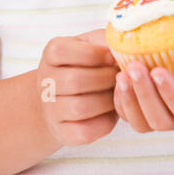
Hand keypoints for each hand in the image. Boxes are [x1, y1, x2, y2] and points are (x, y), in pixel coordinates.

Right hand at [37, 29, 119, 146]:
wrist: (67, 97)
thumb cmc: (88, 65)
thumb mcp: (93, 44)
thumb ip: (106, 41)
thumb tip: (127, 46)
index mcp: (52, 54)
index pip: (63, 51)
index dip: (95, 54)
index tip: (113, 57)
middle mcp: (45, 82)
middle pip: (75, 81)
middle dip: (106, 79)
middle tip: (123, 78)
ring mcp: (51, 110)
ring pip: (80, 107)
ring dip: (107, 101)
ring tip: (118, 94)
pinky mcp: (63, 133)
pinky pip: (85, 131)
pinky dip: (105, 122)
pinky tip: (111, 112)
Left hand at [113, 36, 173, 132]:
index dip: (172, 97)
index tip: (159, 71)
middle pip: (160, 121)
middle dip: (145, 97)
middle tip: (134, 68)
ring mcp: (165, 114)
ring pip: (141, 122)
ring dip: (129, 101)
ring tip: (121, 74)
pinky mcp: (149, 106)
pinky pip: (130, 113)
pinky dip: (120, 99)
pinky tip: (116, 75)